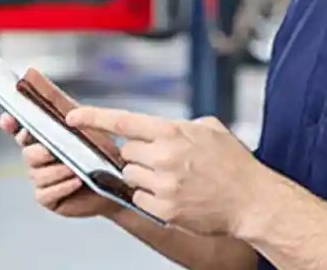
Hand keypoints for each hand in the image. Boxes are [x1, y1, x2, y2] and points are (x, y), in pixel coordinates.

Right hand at [0, 112, 122, 219]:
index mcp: (44, 137)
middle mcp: (38, 157)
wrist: (118, 183)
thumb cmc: (103, 154)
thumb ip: (73, 115)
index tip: (8, 120)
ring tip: (76, 168)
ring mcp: (41, 178)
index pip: (20, 128)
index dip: (11, 124)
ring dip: (57, 170)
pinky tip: (76, 181)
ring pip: (37, 173)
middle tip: (53, 151)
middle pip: (27, 153)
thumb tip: (64, 107)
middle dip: (40, 152)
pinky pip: (45, 192)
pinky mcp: (47, 197)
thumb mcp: (90, 129)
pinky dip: (62, 186)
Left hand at [66, 107, 269, 236]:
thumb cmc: (234, 164)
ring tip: (173, 178)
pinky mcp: (164, 209)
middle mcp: (164, 156)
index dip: (94, 118)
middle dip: (138, 155)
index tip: (74, 117)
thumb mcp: (211, 128)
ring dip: (143, 177)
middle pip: (125, 153)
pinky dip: (150, 197)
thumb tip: (158, 128)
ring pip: (130, 176)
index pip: (123, 121)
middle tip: (162, 160)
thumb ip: (179, 125)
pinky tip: (174, 194)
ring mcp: (163, 184)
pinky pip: (139, 199)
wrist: (252, 200)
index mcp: (173, 131)